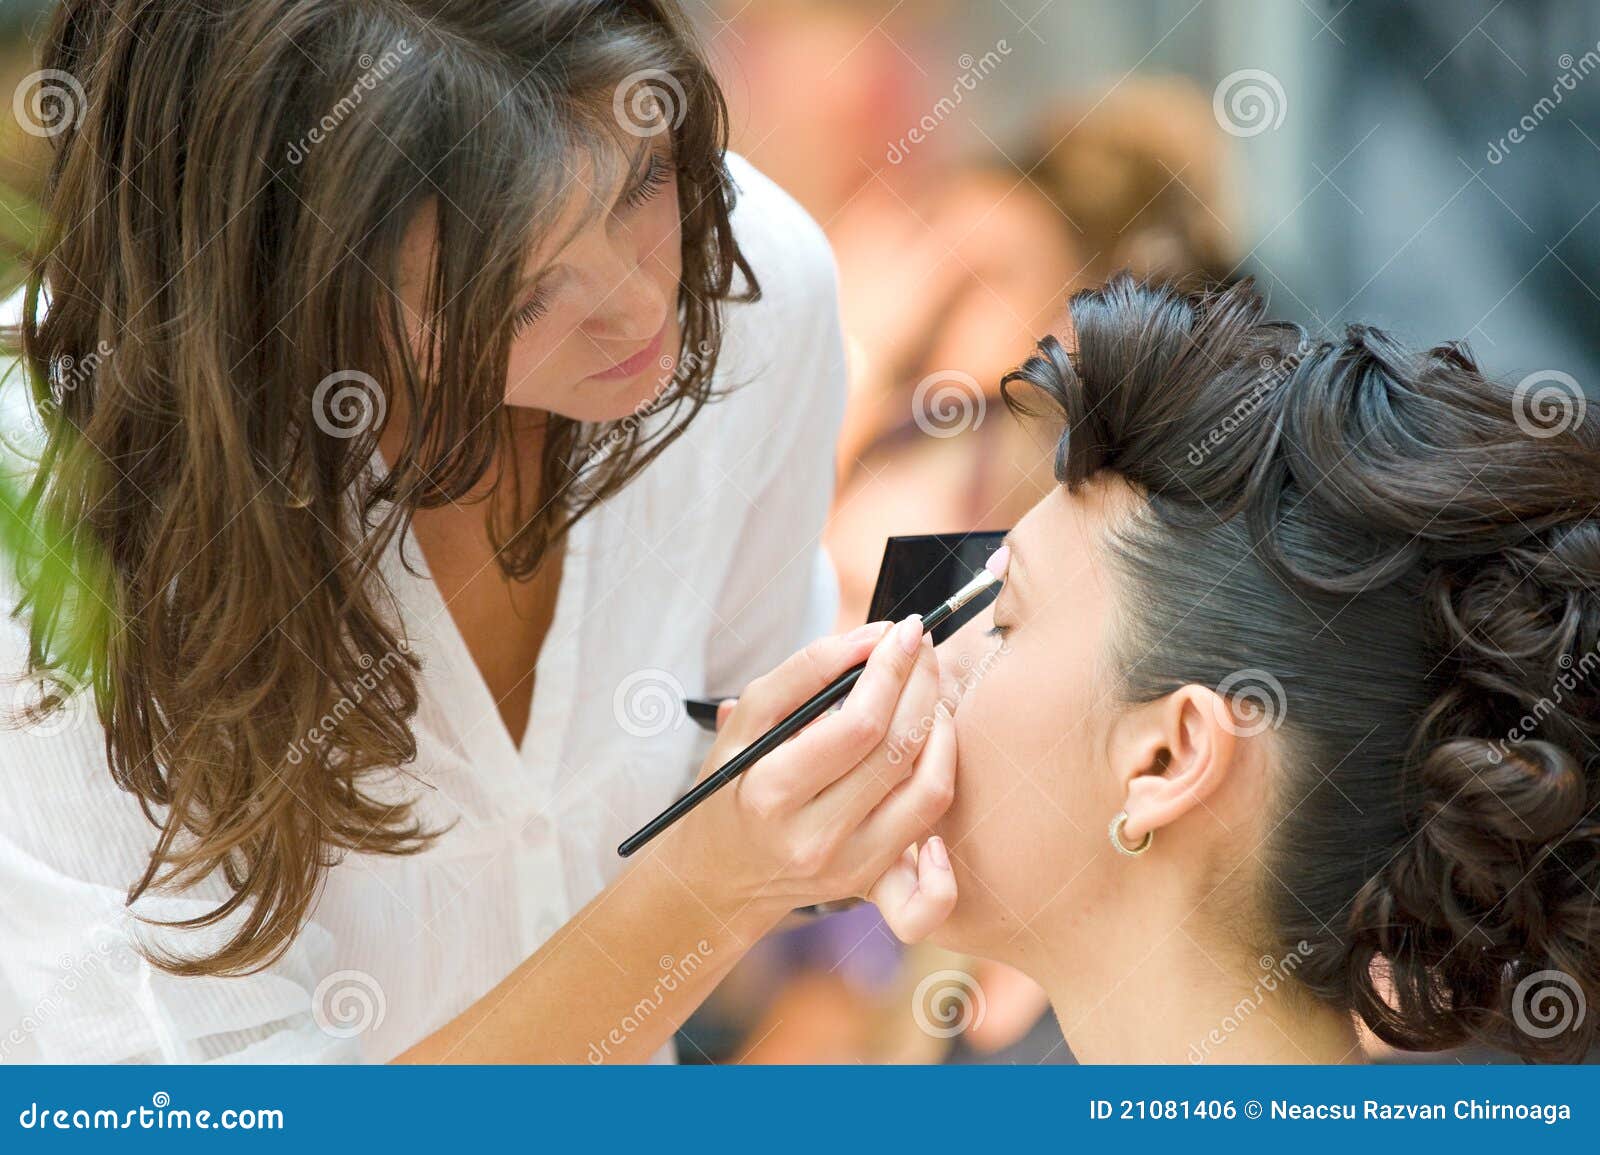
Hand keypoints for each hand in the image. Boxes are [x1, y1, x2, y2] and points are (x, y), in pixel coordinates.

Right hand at [653, 618, 956, 932]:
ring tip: (926, 695)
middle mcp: (811, 839)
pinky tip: (935, 769)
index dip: (891, 669)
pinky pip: (930, 861)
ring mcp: (846, 868)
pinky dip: (944, 814)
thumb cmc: (738, 783)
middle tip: (921, 650)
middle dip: (921, 684)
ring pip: (928, 791)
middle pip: (897, 751)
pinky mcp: (870, 884)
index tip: (903, 631)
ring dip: (941, 728)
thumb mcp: (747, 723)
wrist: (721, 871)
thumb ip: (803, 673)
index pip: (858, 725)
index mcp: (771, 791)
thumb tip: (873, 639)